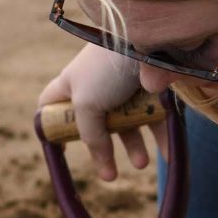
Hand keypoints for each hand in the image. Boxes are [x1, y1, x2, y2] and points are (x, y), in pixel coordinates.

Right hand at [38, 45, 153, 183]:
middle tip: (110, 175)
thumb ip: (90, 135)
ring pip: (128, 122)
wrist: (150, 42)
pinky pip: (155, 117)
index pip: (49, 103)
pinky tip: (169, 157)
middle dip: (104, 149)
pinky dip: (162, 137)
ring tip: (142, 164)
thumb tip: (102, 159)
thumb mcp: (87, 104)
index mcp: (71, 83)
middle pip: (95, 123)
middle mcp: (96, 84)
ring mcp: (124, 86)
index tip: (57, 146)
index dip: (48, 123)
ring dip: (135, 147)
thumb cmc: (107, 69)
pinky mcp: (151, 87)